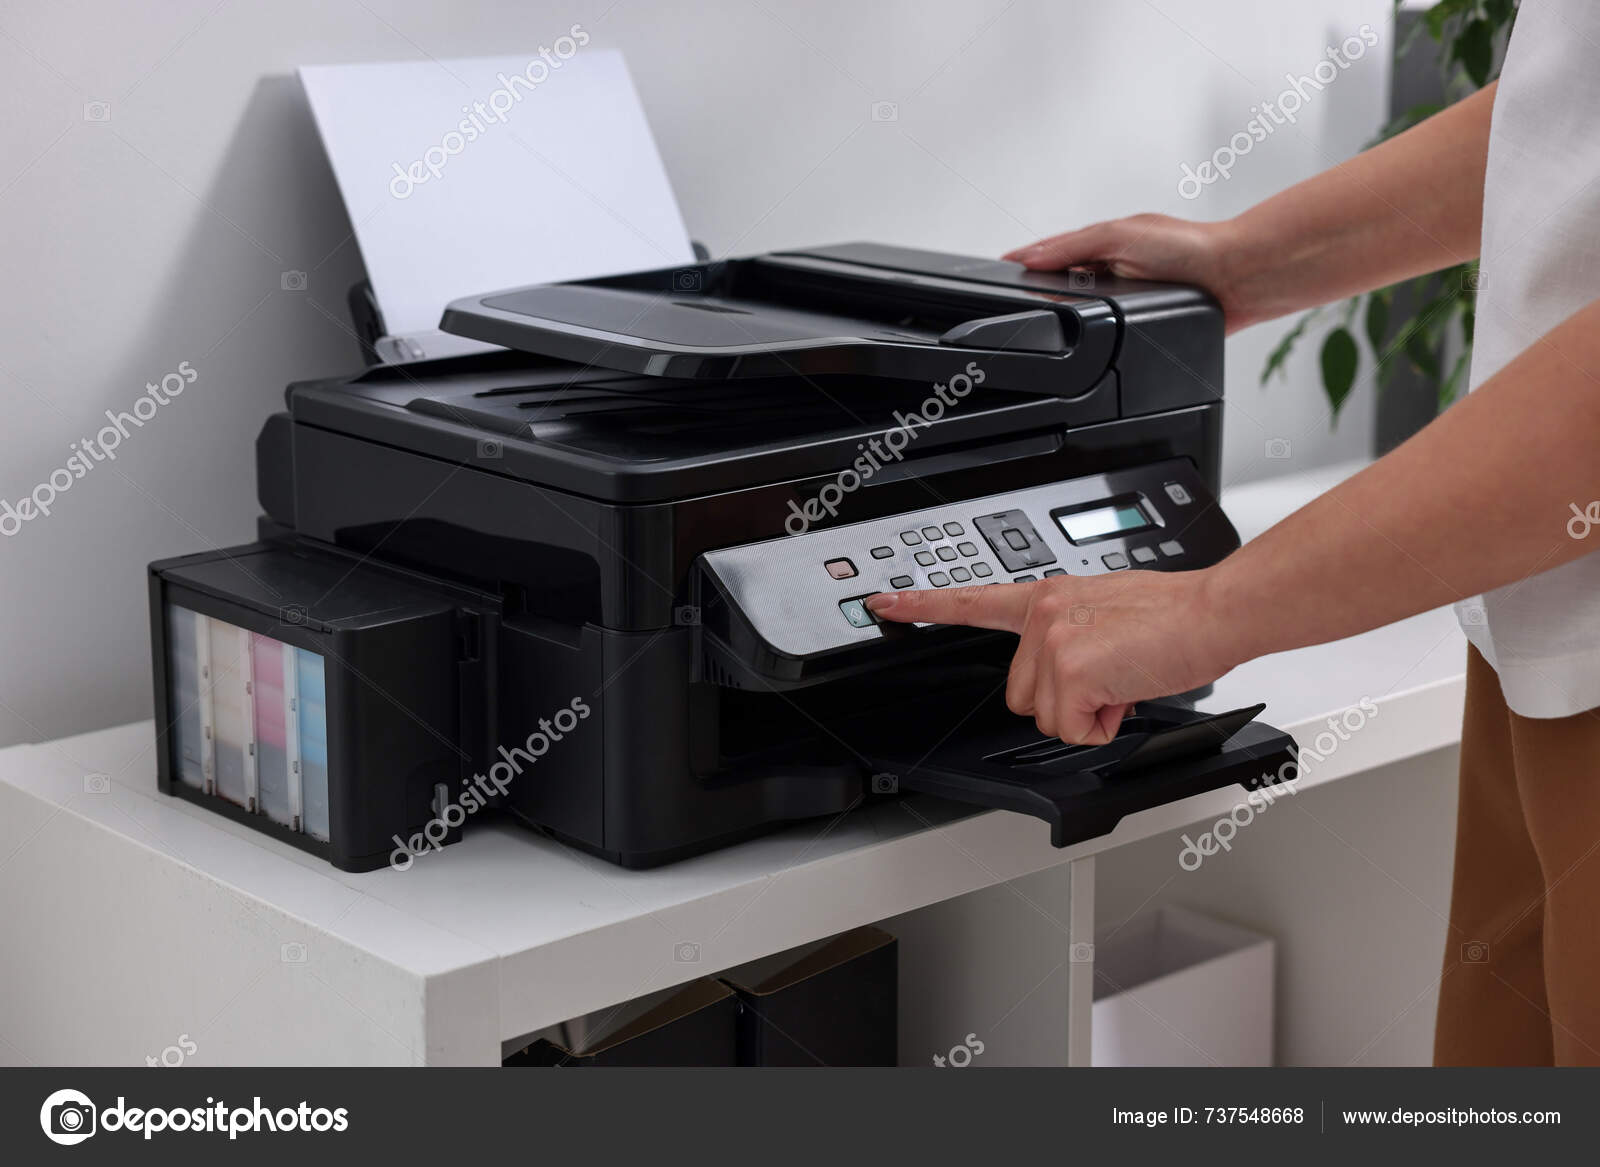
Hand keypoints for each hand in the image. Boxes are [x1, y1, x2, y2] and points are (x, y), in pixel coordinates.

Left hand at [865, 571, 1236, 744]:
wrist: (1213, 614)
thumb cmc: (1175, 618)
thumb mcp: (1107, 614)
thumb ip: (1071, 637)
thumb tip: (1075, 679)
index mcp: (1048, 597)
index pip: (971, 600)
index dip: (922, 607)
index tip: (883, 605)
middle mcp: (1043, 614)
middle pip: (1021, 695)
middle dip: (1066, 702)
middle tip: (1111, 677)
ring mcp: (1052, 641)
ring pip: (1045, 717)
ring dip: (1087, 714)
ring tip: (1124, 679)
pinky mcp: (1072, 670)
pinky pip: (1073, 730)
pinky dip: (1103, 725)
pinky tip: (1127, 691)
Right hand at [1004, 215, 1261, 333]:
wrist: (1236, 278)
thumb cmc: (1191, 247)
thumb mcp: (1120, 236)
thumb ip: (1074, 246)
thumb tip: (1031, 257)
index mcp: (1106, 243)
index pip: (1055, 254)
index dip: (1027, 263)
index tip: (998, 269)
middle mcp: (1116, 270)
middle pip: (1065, 283)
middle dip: (1040, 289)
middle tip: (1010, 296)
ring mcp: (1131, 297)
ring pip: (1086, 311)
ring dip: (1067, 316)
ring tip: (1039, 318)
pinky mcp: (1147, 322)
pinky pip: (1110, 334)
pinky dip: (1095, 338)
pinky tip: (1085, 342)